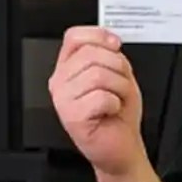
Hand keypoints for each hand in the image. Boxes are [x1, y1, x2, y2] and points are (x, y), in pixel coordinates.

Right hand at [49, 26, 143, 176]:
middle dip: (117, 67)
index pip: (74, 37)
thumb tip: (109, 40)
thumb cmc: (117, 114)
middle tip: (119, 86)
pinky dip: (115, 103)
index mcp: (68, 69)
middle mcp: (60, 82)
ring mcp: (62, 99)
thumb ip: (109, 54)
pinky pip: (101, 96)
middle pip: (91, 54)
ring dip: (119, 87)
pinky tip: (109, 111)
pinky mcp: (71, 116)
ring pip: (98, 74)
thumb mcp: (116, 74)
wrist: (120, 146)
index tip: (115, 45)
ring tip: (115, 100)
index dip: (98, 36)